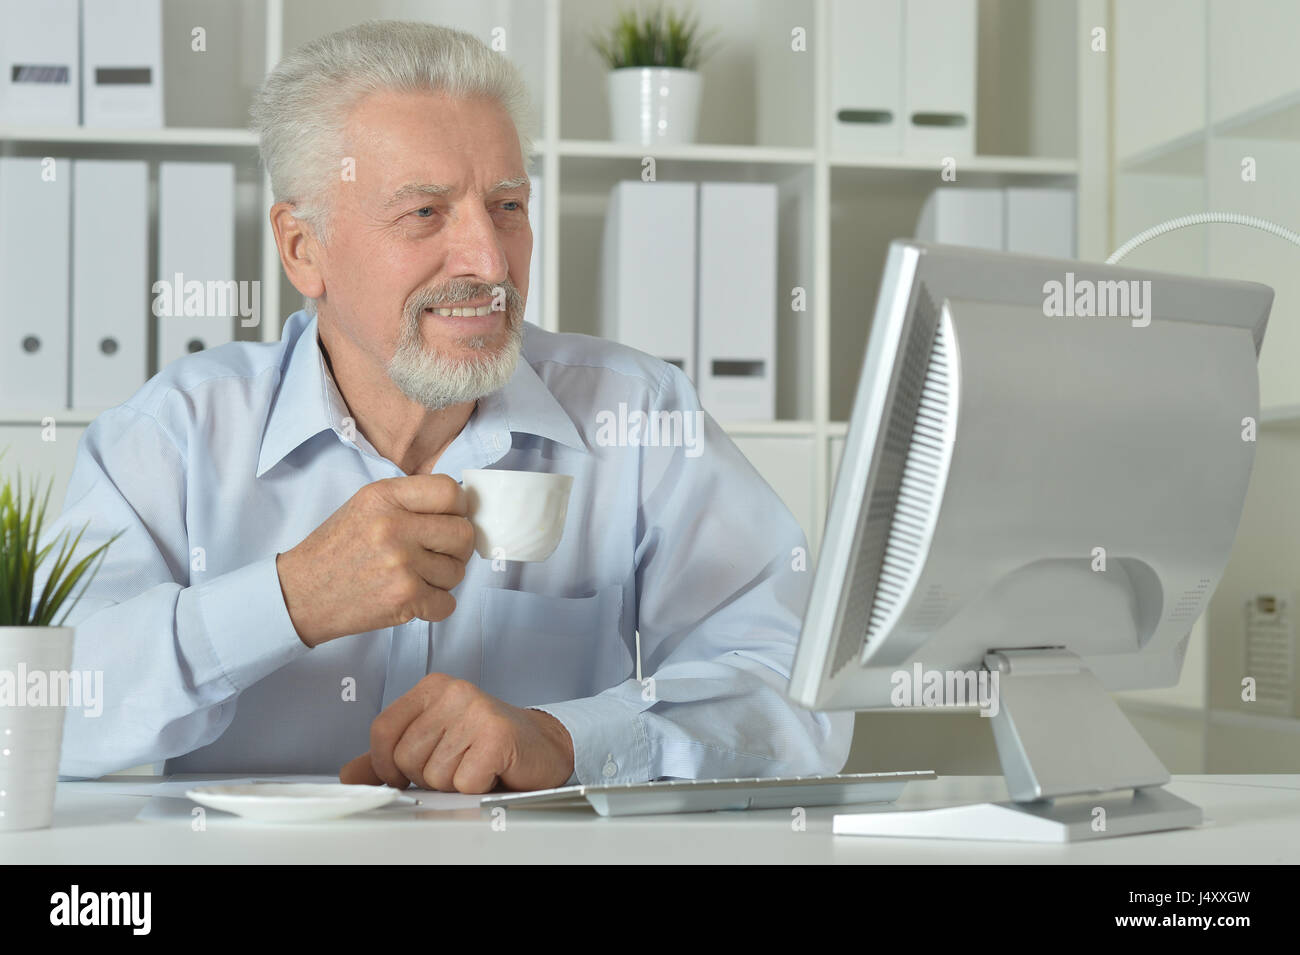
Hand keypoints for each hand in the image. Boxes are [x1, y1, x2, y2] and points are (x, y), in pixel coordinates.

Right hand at [274, 474, 474, 646]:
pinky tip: (414, 598)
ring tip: (415, 577)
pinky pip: (448, 603)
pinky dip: (436, 606)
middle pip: (463, 533)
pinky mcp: (404, 598)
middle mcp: (394, 527)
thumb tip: (461, 508)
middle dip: (457, 548)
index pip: (450, 491)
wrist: (300, 593)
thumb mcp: (366, 506)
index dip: (458, 508)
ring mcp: (400, 564)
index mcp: (385, 496)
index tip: (450, 519)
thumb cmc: (336, 549)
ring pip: (458, 571)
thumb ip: (409, 501)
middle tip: (438, 555)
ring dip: (444, 579)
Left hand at [338, 673, 575, 792]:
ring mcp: (476, 710)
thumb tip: (349, 775)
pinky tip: (492, 771)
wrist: (541, 747)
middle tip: (457, 764)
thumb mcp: (432, 745)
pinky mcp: (497, 734)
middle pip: (406, 756)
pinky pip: (464, 782)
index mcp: (431, 688)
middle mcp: (453, 691)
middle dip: (427, 775)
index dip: (386, 764)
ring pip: (434, 773)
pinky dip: (476, 788)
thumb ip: (388, 758)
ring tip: (476, 766)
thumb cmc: (485, 745)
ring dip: (454, 783)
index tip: (403, 775)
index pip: (383, 730)